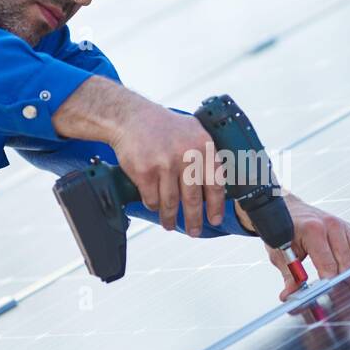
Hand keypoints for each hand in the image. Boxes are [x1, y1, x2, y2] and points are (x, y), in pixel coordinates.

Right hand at [52, 77, 225, 235]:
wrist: (131, 118)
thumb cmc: (164, 127)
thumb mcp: (193, 132)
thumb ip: (207, 155)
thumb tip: (218, 187)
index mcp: (203, 146)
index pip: (215, 183)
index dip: (215, 206)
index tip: (214, 219)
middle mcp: (187, 155)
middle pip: (193, 199)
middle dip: (193, 220)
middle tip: (194, 231)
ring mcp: (165, 164)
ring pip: (171, 202)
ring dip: (170, 218)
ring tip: (169, 224)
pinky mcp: (145, 171)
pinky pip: (152, 199)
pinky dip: (153, 205)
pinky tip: (154, 206)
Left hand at [252, 193, 349, 300]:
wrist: (291, 210)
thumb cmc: (286, 230)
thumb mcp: (280, 253)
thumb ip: (289, 276)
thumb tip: (290, 297)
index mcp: (313, 230)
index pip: (328, 264)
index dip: (332, 285)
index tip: (331, 300)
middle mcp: (332, 226)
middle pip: (349, 262)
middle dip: (348, 285)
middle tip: (344, 302)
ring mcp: (346, 227)